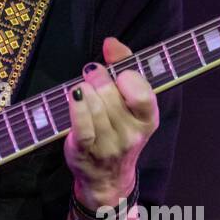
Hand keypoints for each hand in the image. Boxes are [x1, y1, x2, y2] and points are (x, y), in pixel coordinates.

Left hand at [63, 37, 159, 209]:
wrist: (107, 177)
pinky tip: (72, 95)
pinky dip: (76, 108)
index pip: (143, 94)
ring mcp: (109, 145)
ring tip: (82, 87)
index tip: (118, 72)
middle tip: (91, 73)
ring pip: (96, 107)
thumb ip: (124, 67)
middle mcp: (131, 134)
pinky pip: (82, 126)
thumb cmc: (118, 130)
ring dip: (85, 90)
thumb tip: (111, 42)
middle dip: (99, 78)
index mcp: (147, 119)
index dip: (128, 77)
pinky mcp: (85, 151)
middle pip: (112, 96)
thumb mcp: (130, 103)